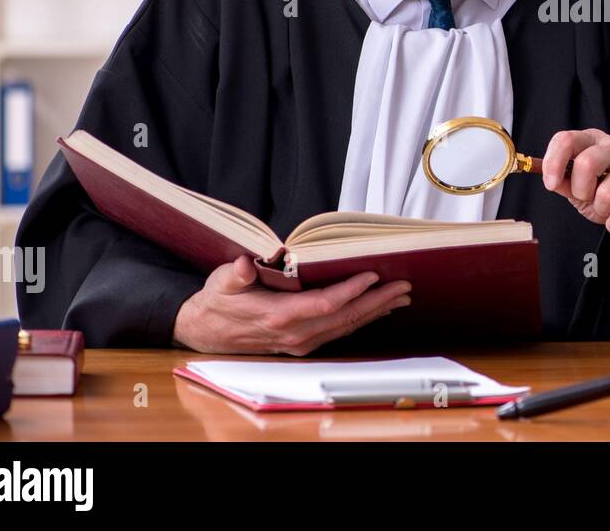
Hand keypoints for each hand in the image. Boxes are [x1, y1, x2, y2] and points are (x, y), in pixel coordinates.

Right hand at [172, 256, 412, 355]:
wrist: (205, 332)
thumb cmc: (217, 301)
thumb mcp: (219, 283)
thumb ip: (233, 275)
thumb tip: (242, 265)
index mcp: (278, 316)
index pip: (324, 304)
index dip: (351, 290)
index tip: (373, 274)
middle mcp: (294, 333)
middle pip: (345, 318)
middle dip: (377, 301)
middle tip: (404, 285)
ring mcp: (301, 342)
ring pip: (346, 327)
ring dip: (376, 311)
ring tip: (401, 296)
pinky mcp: (304, 343)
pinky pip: (339, 332)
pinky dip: (362, 319)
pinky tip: (377, 309)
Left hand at [541, 129, 609, 252]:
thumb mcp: (582, 186)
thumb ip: (565, 182)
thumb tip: (551, 180)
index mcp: (593, 140)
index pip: (567, 140)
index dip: (553, 163)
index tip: (551, 185)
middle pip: (587, 163)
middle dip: (581, 191)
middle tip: (588, 199)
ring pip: (606, 194)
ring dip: (601, 211)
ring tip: (608, 209)